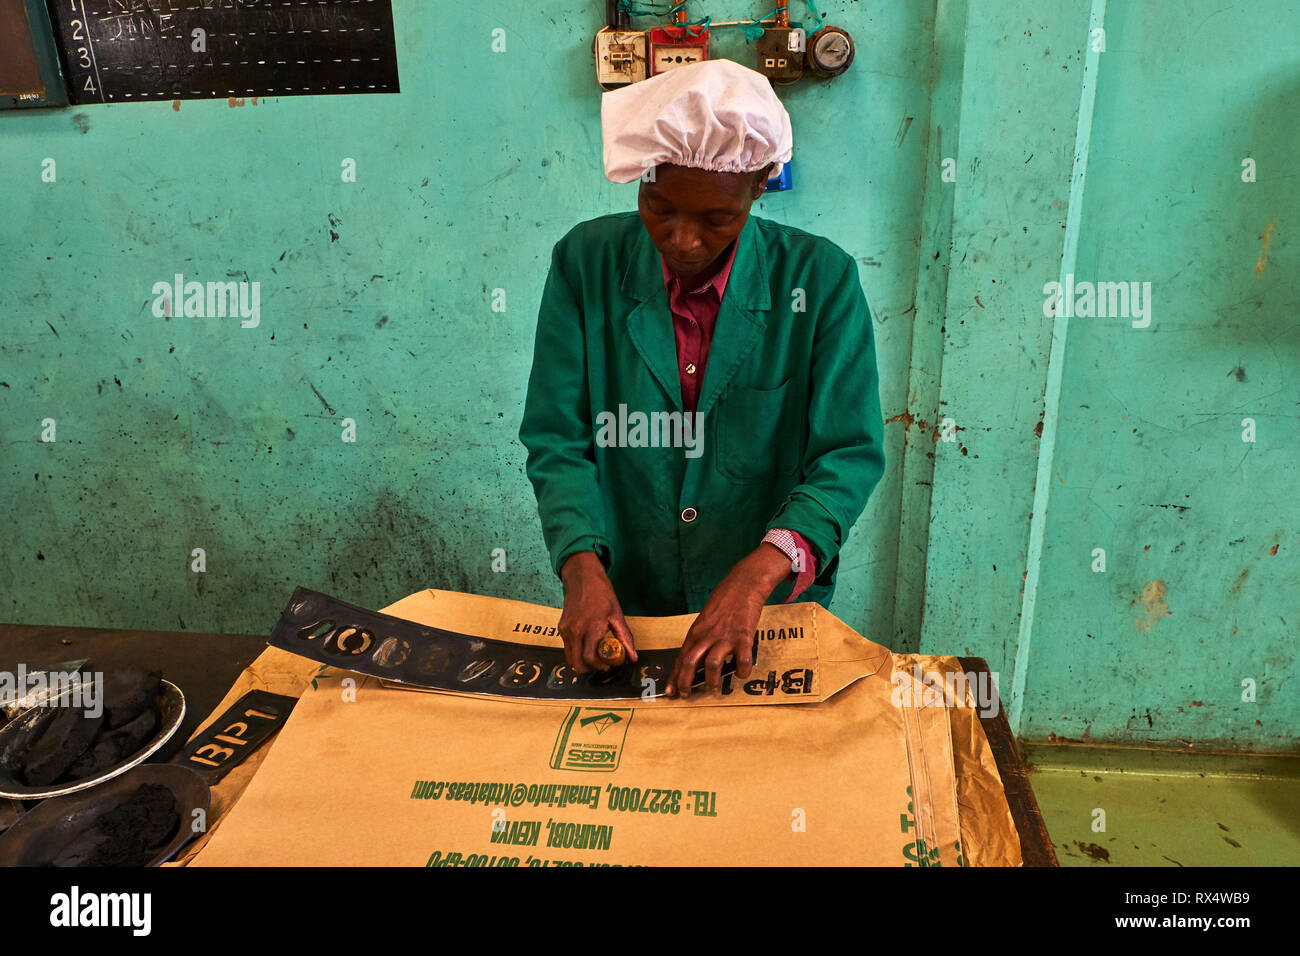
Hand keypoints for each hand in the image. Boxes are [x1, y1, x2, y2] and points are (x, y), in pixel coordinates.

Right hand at [558, 551, 637, 672]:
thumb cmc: (601, 594)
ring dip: (582, 662)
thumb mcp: (617, 615)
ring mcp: (566, 630)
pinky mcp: (562, 628)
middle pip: (578, 663)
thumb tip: (633, 657)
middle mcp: (576, 630)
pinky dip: (576, 652)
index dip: (600, 666)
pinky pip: (567, 648)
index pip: (590, 658)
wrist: (583, 579)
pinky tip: (587, 645)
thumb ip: (625, 638)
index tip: (608, 666)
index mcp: (592, 627)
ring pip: (570, 658)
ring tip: (594, 657)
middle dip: (590, 669)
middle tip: (601, 665)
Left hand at [665, 544, 790, 697]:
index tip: (670, 690)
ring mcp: (725, 636)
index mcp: (697, 631)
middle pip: (691, 662)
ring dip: (711, 679)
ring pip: (712, 664)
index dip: (675, 676)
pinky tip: (741, 674)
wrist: (743, 584)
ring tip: (713, 686)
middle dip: (685, 682)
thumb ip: (701, 638)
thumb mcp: (706, 619)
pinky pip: (742, 660)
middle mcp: (708, 635)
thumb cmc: (724, 601)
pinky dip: (741, 671)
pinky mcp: (743, 636)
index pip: (681, 657)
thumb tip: (697, 659)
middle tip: (685, 694)